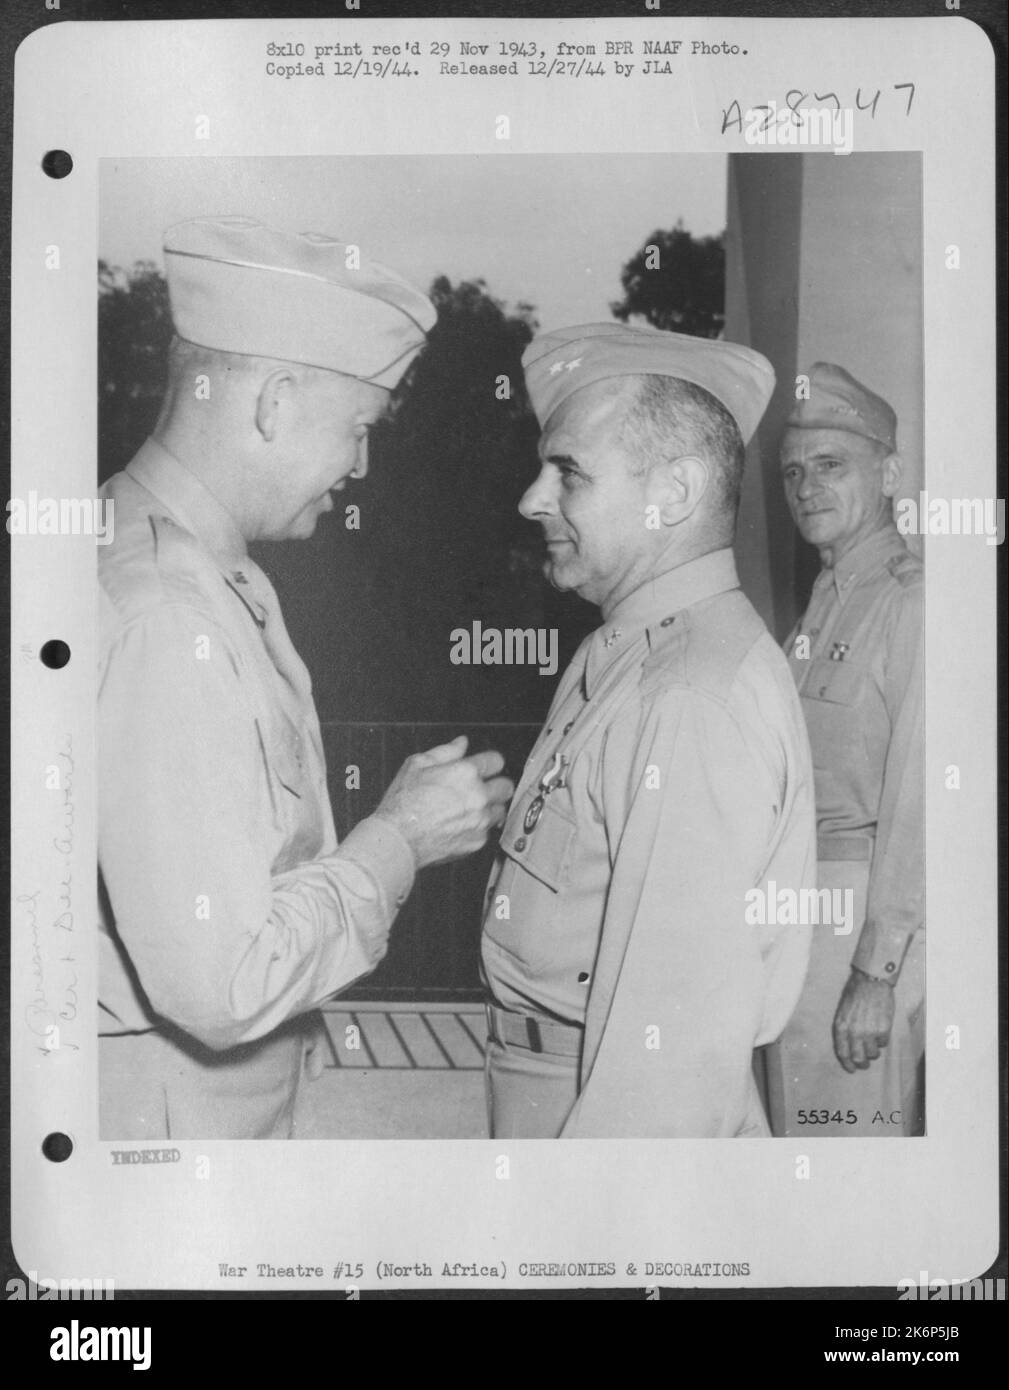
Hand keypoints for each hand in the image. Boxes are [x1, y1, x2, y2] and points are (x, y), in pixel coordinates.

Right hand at [373, 735, 513, 869]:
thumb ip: (445, 751)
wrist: (398, 839)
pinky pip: (487, 831)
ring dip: (490, 808)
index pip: (496, 761)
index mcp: (465, 773)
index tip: (484, 767)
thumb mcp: (417, 765)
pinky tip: (461, 826)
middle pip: (506, 786)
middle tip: (482, 789)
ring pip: (500, 810)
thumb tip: (461, 743)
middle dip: (496, 785)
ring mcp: (480, 820)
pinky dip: (478, 828)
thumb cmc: (403, 803)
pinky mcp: (478, 840)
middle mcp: (478, 796)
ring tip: (471, 810)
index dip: (489, 763)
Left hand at [832, 968, 895, 1072]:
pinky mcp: (883, 1030)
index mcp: (841, 1027)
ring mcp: (869, 1032)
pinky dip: (882, 1040)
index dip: (847, 1063)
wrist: (870, 982)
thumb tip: (848, 1047)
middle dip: (862, 1063)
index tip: (851, 1069)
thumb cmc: (855, 994)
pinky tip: (880, 1029)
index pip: (842, 1052)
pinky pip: (884, 1043)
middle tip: (865, 1063)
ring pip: (873, 1053)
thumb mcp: (842, 1012)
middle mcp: (854, 1032)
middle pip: (858, 1058)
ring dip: (874, 1050)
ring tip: (873, 1041)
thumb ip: (844, 1029)